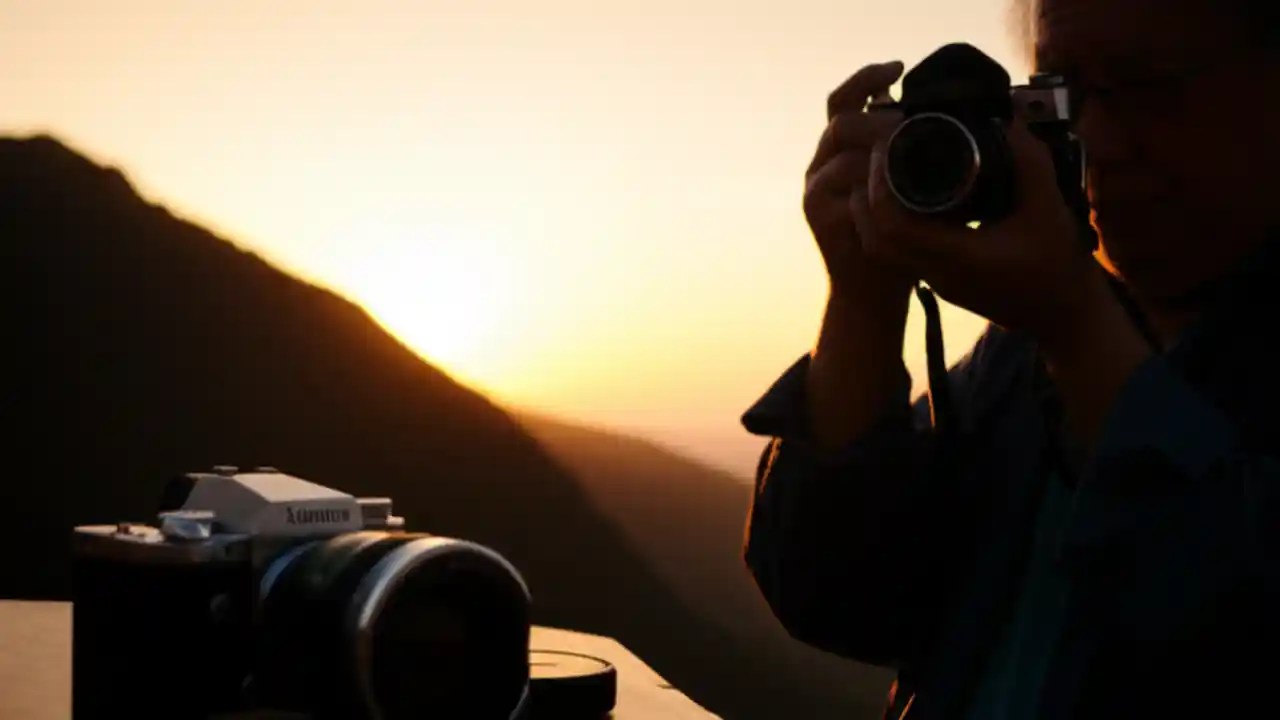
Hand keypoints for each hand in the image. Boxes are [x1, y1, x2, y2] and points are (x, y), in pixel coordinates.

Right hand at [805, 61, 914, 304]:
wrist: (874, 295)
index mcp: (844, 152)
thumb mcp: (916, 193)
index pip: (846, 99)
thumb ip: (920, 159)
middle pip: (841, 118)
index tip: (898, 67)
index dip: (868, 78)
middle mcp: (824, 164)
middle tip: (911, 120)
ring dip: (876, 141)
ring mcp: (817, 189)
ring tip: (908, 142)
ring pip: (839, 146)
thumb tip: (962, 122)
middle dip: (879, 113)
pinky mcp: (818, 214)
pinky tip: (894, 178)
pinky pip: (840, 184)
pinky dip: (869, 178)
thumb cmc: (901, 242)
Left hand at [855, 116, 1108, 342]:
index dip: (878, 187)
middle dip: (866, 196)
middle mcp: (938, 273)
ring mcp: (936, 281)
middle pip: (874, 237)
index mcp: (957, 257)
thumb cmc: (1060, 265)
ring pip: (882, 249)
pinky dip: (891, 225)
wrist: (1065, 316)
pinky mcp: (941, 282)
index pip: (892, 225)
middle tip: (879, 157)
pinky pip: (899, 253)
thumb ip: (1029, 162)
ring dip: (874, 212)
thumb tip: (1006, 120)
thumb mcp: (1050, 208)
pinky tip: (907, 197)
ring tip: (886, 173)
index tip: (886, 150)